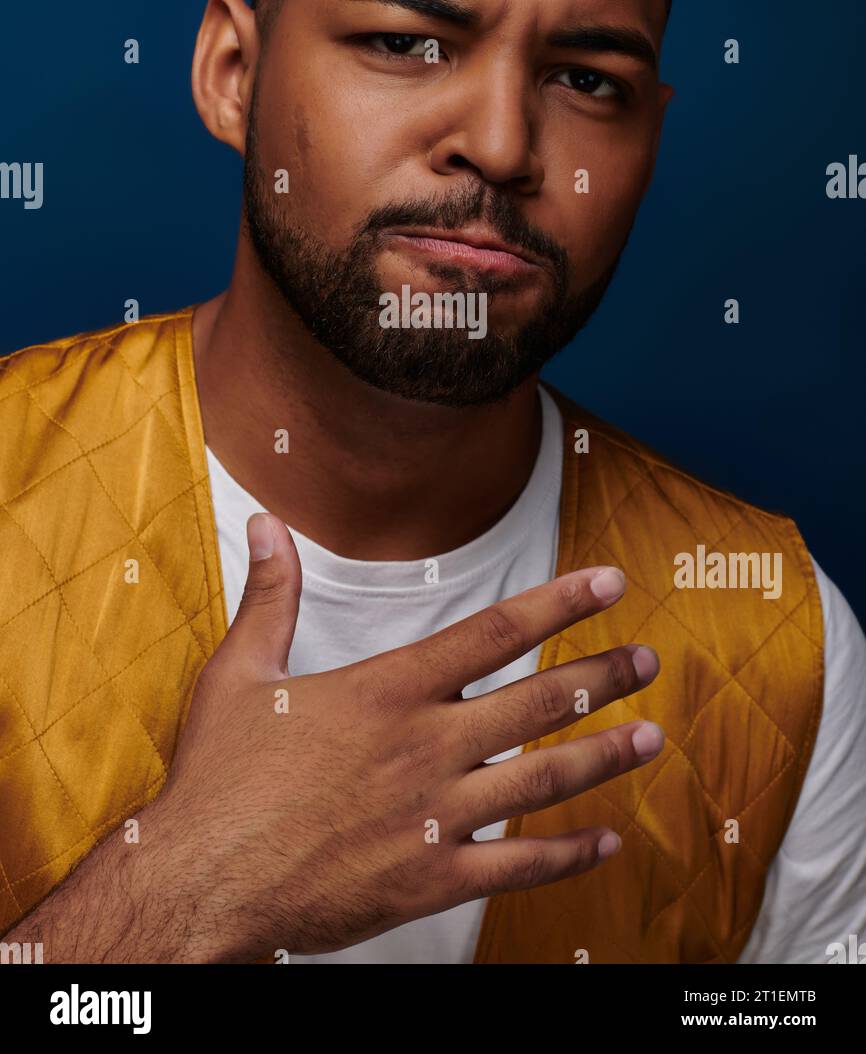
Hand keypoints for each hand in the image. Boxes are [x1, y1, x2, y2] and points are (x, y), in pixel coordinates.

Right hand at [151, 511, 662, 960]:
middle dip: (602, 676)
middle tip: (648, 661)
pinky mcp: (431, 879)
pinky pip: (519, 865)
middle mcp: (426, 745)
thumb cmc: (219, 780)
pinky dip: (568, 854)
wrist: (202, 882)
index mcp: (388, 690)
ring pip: (544, 779)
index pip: (493, 632)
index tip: (609, 584)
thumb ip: (271, 596)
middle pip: (539, 701)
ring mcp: (435, 815)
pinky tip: (605, 841)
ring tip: (651, 736)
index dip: (559, 603)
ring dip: (605, 754)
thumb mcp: (239, 673)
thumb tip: (267, 523)